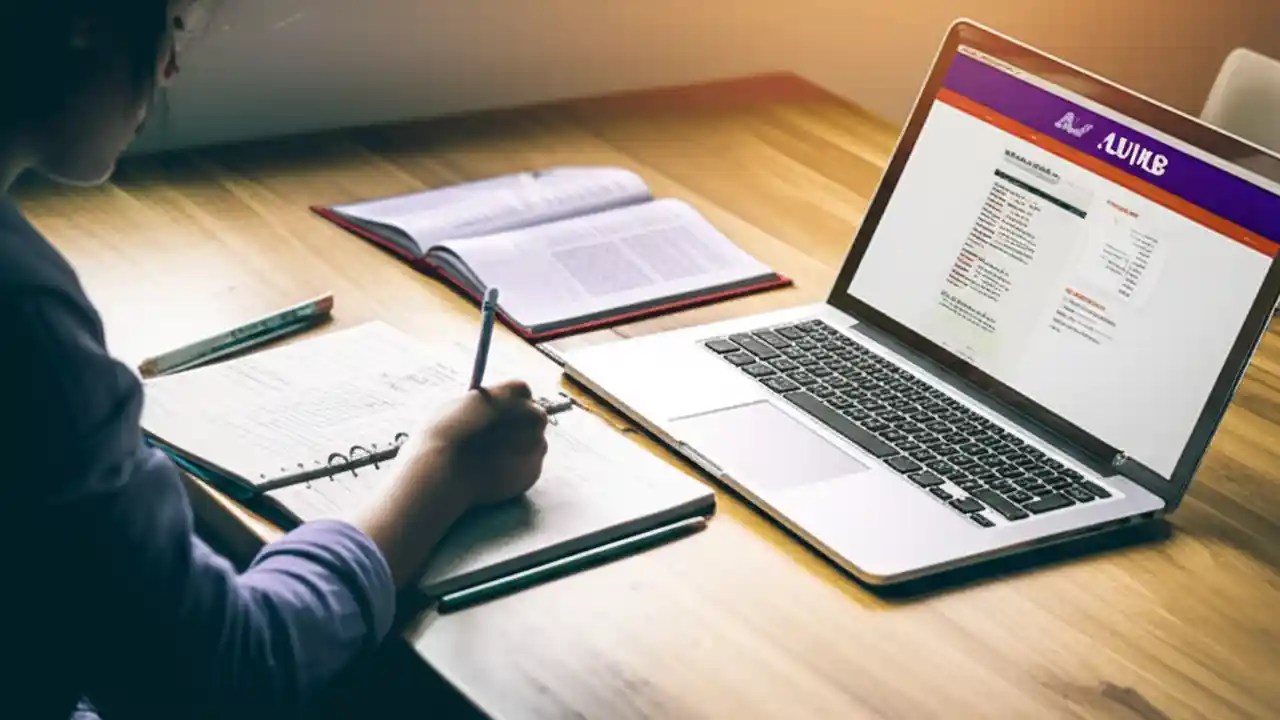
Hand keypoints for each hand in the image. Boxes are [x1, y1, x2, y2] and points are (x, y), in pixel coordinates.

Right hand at [355, 380, 549, 586]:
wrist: (445, 471)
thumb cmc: (446, 433)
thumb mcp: (461, 404)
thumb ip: (483, 404)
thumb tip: (487, 408)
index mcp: (516, 392)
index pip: (521, 391)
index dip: (508, 403)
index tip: (496, 413)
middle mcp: (534, 416)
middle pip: (532, 417)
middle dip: (518, 425)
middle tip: (494, 438)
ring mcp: (537, 445)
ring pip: (531, 444)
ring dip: (517, 448)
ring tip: (487, 459)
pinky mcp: (533, 472)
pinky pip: (526, 467)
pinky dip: (514, 469)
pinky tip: (491, 473)